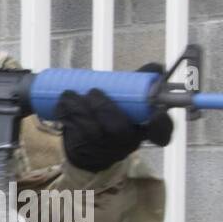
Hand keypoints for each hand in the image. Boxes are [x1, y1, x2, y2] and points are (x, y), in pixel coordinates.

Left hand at [55, 74, 172, 172]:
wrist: (88, 146)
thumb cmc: (111, 117)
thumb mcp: (127, 101)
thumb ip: (139, 83)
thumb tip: (157, 67)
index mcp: (144, 131)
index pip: (161, 133)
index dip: (161, 125)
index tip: (156, 114)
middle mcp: (126, 144)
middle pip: (118, 129)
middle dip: (104, 108)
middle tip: (93, 91)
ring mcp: (104, 151)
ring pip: (92, 131)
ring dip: (79, 110)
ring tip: (69, 94)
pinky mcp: (83, 153)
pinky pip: (73, 135)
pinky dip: (66, 117)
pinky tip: (61, 105)